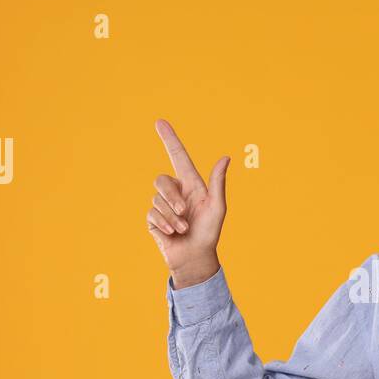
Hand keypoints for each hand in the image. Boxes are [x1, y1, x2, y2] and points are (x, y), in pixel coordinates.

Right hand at [147, 118, 227, 286]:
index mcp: (192, 184)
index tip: (159, 122)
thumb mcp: (217, 207)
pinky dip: (164, 224)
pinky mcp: (153, 218)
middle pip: (162, 180)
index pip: (178, 156)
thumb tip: (226, 157)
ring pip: (157, 200)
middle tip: (185, 214)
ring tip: (184, 229)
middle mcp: (176, 191)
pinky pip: (152, 213)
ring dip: (172, 217)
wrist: (196, 257)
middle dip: (172, 198)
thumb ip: (218, 182)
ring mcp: (163, 204)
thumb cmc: (209, 232)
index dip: (169, 139)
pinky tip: (173, 234)